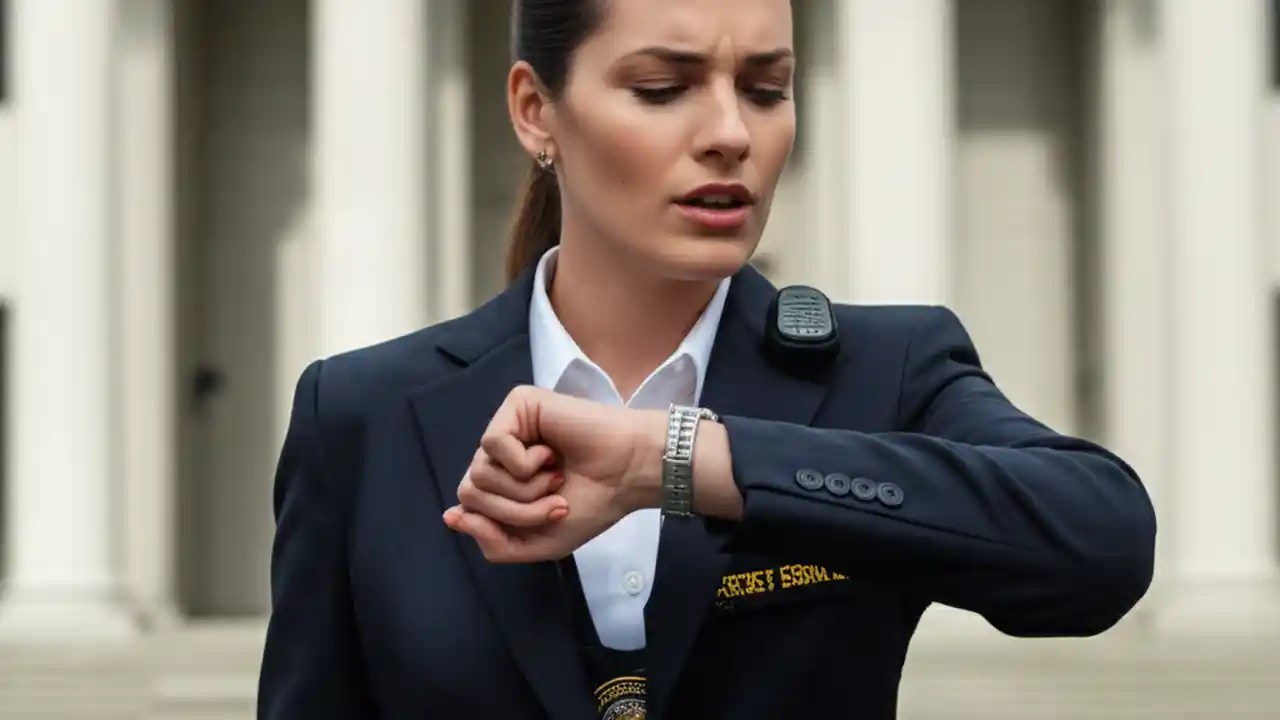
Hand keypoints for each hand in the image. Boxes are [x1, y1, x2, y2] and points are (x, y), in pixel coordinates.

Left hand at [443, 385, 665, 562]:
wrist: (628, 474)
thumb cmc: (593, 502)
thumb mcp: (539, 542)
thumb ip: (493, 542)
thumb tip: (451, 515)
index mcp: (503, 482)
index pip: (469, 509)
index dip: (501, 524)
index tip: (546, 518)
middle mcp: (500, 454)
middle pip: (471, 493)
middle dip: (516, 511)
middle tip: (556, 499)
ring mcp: (507, 427)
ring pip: (480, 473)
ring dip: (524, 490)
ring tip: (556, 477)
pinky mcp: (517, 405)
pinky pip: (493, 445)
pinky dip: (524, 463)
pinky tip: (550, 453)